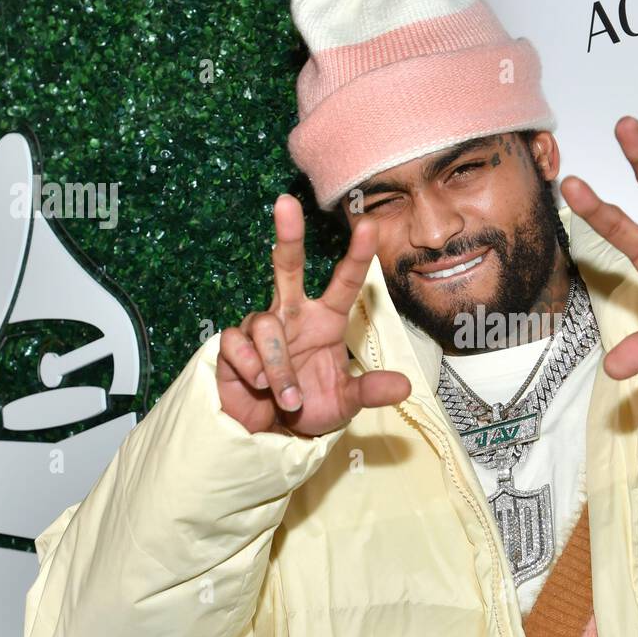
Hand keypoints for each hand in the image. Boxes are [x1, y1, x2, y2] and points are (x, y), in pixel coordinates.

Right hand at [217, 194, 411, 436]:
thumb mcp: (345, 403)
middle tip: (286, 203)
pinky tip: (257, 386)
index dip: (356, 256)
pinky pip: (239, 345)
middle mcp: (293, 315)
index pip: (344, 283)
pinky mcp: (233, 345)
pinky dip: (252, 369)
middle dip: (287, 235)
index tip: (369, 225)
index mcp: (325, 321)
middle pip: (287, 266)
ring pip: (266, 324)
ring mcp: (262, 328)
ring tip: (289, 398)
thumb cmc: (310, 407)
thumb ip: (370, 391)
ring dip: (280, 366)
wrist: (269, 434)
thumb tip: (404, 386)